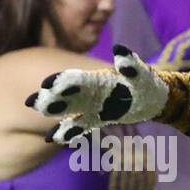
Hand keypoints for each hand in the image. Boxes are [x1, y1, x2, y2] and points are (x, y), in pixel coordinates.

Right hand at [25, 46, 167, 143]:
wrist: (156, 99)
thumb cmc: (148, 84)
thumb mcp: (143, 75)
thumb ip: (131, 65)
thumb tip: (119, 51)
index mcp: (99, 79)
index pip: (77, 79)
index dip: (63, 82)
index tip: (47, 86)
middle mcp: (91, 91)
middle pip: (67, 94)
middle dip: (51, 97)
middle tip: (33, 102)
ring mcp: (93, 106)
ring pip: (70, 109)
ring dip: (54, 111)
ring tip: (35, 110)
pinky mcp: (98, 119)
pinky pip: (80, 125)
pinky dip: (68, 131)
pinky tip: (52, 139)